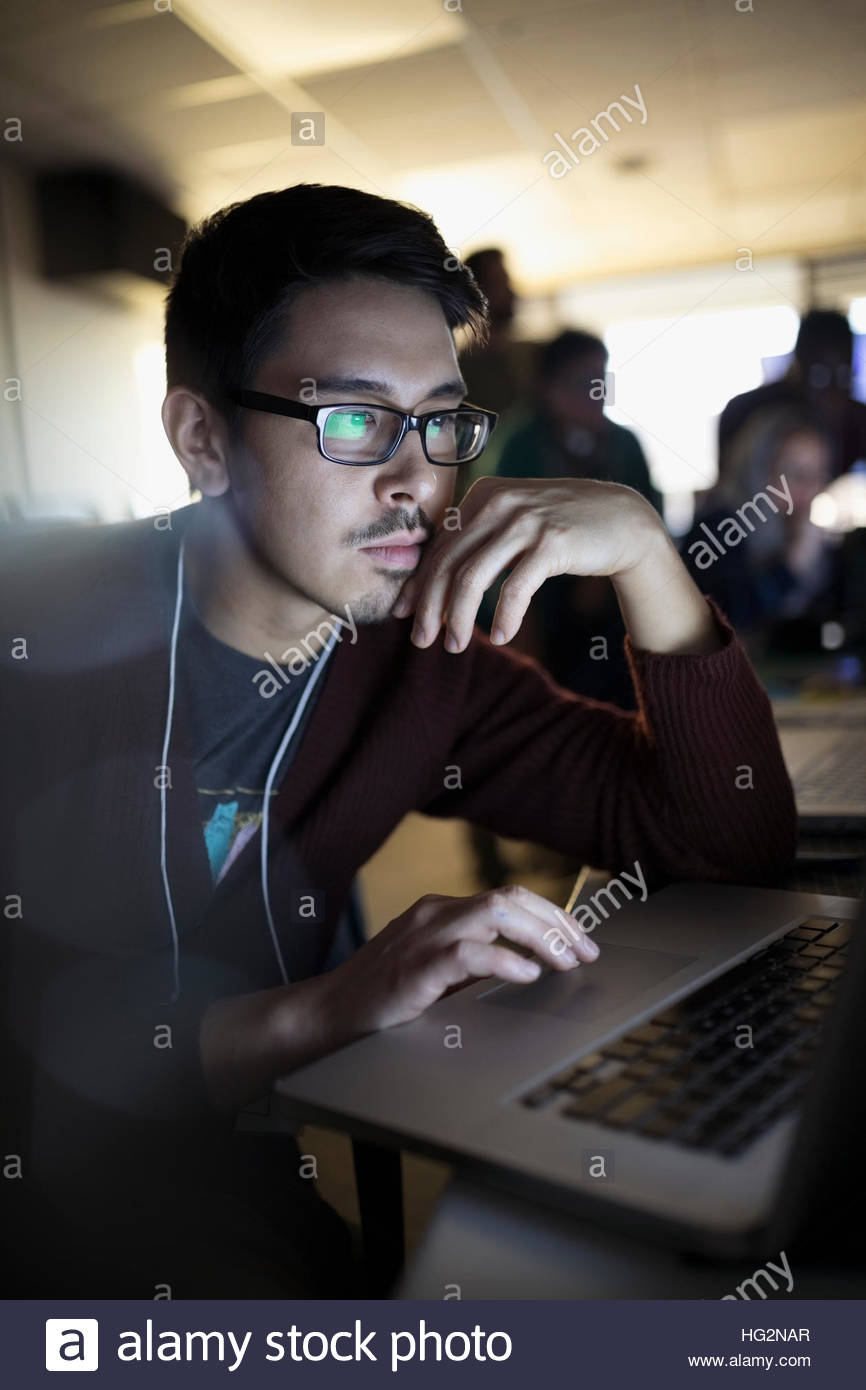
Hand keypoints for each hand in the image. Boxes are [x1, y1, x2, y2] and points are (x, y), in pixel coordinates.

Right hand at [320, 883, 599, 1035]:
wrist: (329, 1015)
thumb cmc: (385, 998)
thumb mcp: (440, 972)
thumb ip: (479, 962)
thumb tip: (536, 965)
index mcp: (444, 911)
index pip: (511, 898)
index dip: (553, 917)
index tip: (582, 943)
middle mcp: (436, 913)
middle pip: (511, 898)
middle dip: (557, 923)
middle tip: (586, 954)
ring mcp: (424, 935)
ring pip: (496, 912)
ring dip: (540, 935)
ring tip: (564, 962)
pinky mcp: (415, 966)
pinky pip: (469, 952)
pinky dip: (505, 960)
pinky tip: (527, 975)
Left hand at [392, 475, 661, 650]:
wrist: (622, 518)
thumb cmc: (562, 527)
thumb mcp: (514, 520)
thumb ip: (478, 539)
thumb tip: (435, 582)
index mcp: (483, 495)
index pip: (440, 545)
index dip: (419, 583)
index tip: (405, 613)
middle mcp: (499, 502)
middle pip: (448, 563)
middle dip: (429, 607)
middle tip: (421, 640)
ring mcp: (525, 521)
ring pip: (472, 579)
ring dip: (458, 618)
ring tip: (454, 646)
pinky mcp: (551, 543)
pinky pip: (515, 588)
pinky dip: (504, 617)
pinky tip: (500, 636)